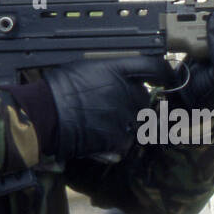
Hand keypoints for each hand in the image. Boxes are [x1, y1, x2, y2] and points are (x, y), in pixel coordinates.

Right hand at [42, 55, 172, 160]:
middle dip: (131, 106)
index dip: (165, 72)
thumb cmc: (57, 89)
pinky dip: (113, 146)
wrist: (45, 114)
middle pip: (143, 100)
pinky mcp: (119, 139)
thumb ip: (108, 73)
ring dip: (122, 127)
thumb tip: (117, 78)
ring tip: (97, 125)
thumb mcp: (85, 67)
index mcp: (119, 70)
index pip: (154, 67)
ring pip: (135, 124)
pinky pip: (124, 144)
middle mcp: (127, 92)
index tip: (168, 77)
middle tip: (109, 110)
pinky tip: (96, 140)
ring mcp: (125, 117)